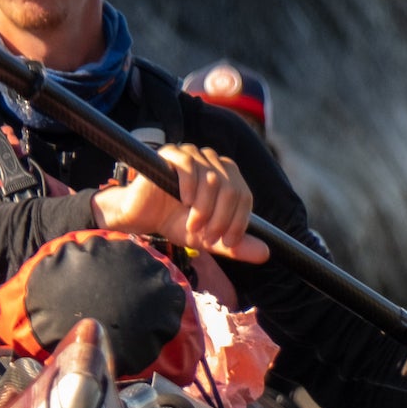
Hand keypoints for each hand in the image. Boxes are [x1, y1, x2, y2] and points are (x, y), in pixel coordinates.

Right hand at [91, 144, 268, 262]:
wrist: (140, 217)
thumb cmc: (174, 222)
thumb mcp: (208, 238)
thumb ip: (235, 246)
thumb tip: (266, 253)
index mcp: (226, 177)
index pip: (244, 196)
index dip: (240, 221)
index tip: (227, 242)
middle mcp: (212, 161)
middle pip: (230, 188)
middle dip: (221, 218)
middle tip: (207, 236)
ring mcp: (192, 154)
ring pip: (211, 178)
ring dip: (205, 208)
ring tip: (193, 224)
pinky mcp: (170, 153)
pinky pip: (188, 164)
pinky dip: (189, 186)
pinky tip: (184, 201)